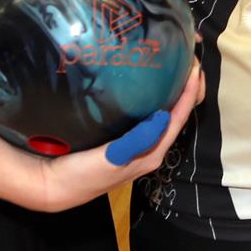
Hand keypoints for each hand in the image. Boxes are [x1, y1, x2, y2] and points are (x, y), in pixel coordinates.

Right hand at [24, 63, 204, 212]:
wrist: (54, 187)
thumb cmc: (83, 174)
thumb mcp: (111, 159)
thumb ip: (137, 140)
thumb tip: (164, 116)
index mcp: (152, 153)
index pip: (178, 119)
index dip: (189, 94)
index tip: (195, 68)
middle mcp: (150, 149)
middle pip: (176, 117)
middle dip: (186, 91)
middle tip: (189, 63)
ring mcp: (137, 145)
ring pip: (163, 115)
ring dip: (172, 94)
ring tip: (174, 68)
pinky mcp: (124, 140)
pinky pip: (146, 116)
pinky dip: (153, 99)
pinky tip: (146, 85)